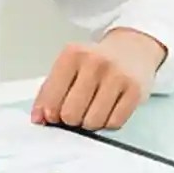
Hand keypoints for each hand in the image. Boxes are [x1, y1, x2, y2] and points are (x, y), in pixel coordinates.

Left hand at [32, 29, 164, 129]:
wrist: (132, 49)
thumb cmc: (95, 63)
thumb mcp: (68, 67)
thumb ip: (49, 91)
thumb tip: (38, 118)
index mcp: (72, 54)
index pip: (51, 97)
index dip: (49, 113)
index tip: (52, 115)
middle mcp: (95, 62)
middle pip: (71, 113)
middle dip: (70, 119)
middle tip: (76, 110)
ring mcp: (117, 76)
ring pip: (93, 121)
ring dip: (90, 122)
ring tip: (93, 109)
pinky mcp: (135, 91)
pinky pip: (114, 123)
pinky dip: (108, 122)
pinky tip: (108, 109)